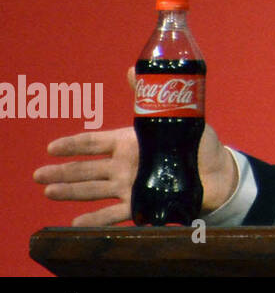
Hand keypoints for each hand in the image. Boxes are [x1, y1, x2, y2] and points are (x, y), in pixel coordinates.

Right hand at [33, 67, 237, 224]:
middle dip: (62, 171)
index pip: (94, 142)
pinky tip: (75, 224)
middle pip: (87, 168)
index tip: (51, 147)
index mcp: (131, 142)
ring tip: (48, 192)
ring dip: (71, 192)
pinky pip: (114, 214)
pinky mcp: (143, 204)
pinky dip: (95, 219)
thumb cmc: (198, 142)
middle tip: (38, 174)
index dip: (72, 144)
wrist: (218, 172)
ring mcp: (132, 185)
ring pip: (94, 190)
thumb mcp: (177, 115)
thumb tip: (132, 68)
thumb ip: (150, 95)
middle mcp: (126, 165)